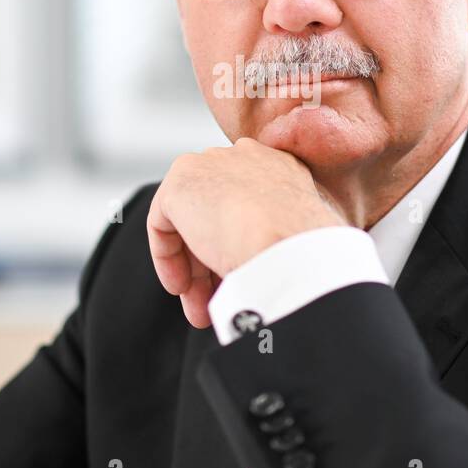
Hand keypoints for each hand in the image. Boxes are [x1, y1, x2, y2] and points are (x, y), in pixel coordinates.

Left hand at [146, 136, 346, 328]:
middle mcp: (247, 158)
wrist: (288, 245)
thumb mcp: (298, 240)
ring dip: (193, 268)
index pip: (248, 204)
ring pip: (191, 220)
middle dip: (211, 263)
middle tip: (214, 301)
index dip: (238, 246)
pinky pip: (163, 223)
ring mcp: (212, 164)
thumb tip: (250, 262)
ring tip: (200, 309)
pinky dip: (169, 258)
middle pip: (216, 212)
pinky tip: (183, 288)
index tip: (239, 280)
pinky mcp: (181, 180)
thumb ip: (273, 237)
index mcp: (282, 168)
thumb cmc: (304, 255)